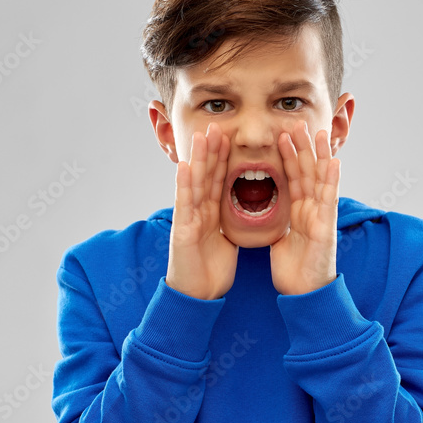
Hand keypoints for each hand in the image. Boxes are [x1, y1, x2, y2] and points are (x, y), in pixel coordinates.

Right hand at [165, 122, 238, 299]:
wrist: (197, 297)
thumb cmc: (210, 272)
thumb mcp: (226, 241)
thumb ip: (228, 224)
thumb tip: (240, 214)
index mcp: (210, 214)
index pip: (219, 181)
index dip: (224, 159)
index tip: (231, 137)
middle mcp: (198, 212)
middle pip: (207, 176)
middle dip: (212, 151)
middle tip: (217, 125)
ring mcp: (189, 220)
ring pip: (195, 184)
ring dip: (199, 159)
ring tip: (202, 135)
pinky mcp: (183, 231)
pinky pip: (185, 205)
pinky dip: (185, 185)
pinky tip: (187, 166)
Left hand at [270, 119, 340, 295]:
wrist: (304, 294)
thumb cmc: (294, 270)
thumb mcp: (281, 239)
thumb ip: (278, 222)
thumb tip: (267, 213)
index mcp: (300, 212)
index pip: (293, 178)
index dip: (288, 156)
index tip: (282, 135)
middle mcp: (313, 210)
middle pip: (307, 172)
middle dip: (302, 147)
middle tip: (297, 122)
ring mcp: (322, 217)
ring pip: (320, 180)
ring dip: (318, 155)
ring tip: (317, 132)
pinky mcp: (326, 227)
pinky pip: (329, 199)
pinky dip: (332, 179)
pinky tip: (334, 160)